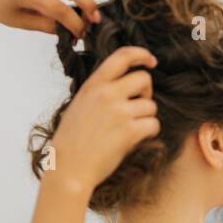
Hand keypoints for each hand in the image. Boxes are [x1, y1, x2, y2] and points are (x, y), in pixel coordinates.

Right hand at [47, 46, 158, 194]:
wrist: (68, 168)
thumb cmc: (72, 141)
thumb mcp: (80, 105)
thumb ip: (99, 91)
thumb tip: (123, 84)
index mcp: (93, 85)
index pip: (122, 56)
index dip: (141, 54)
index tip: (151, 61)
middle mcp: (106, 94)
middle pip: (144, 79)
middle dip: (146, 92)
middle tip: (139, 106)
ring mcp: (119, 112)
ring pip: (151, 105)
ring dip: (146, 117)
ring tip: (132, 129)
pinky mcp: (129, 131)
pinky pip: (153, 124)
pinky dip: (150, 132)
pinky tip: (138, 139)